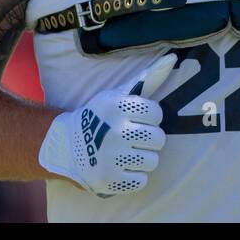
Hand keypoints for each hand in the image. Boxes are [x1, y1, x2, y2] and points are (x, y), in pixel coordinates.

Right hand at [38, 53, 176, 197]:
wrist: (66, 146)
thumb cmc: (100, 117)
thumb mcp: (118, 94)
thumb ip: (148, 78)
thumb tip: (173, 58)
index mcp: (118, 107)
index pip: (157, 114)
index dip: (150, 118)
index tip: (137, 119)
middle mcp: (115, 131)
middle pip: (159, 139)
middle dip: (150, 139)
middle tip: (135, 138)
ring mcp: (111, 157)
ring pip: (152, 161)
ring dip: (143, 158)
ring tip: (127, 153)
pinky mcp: (109, 179)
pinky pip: (141, 180)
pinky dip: (134, 176)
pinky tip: (121, 167)